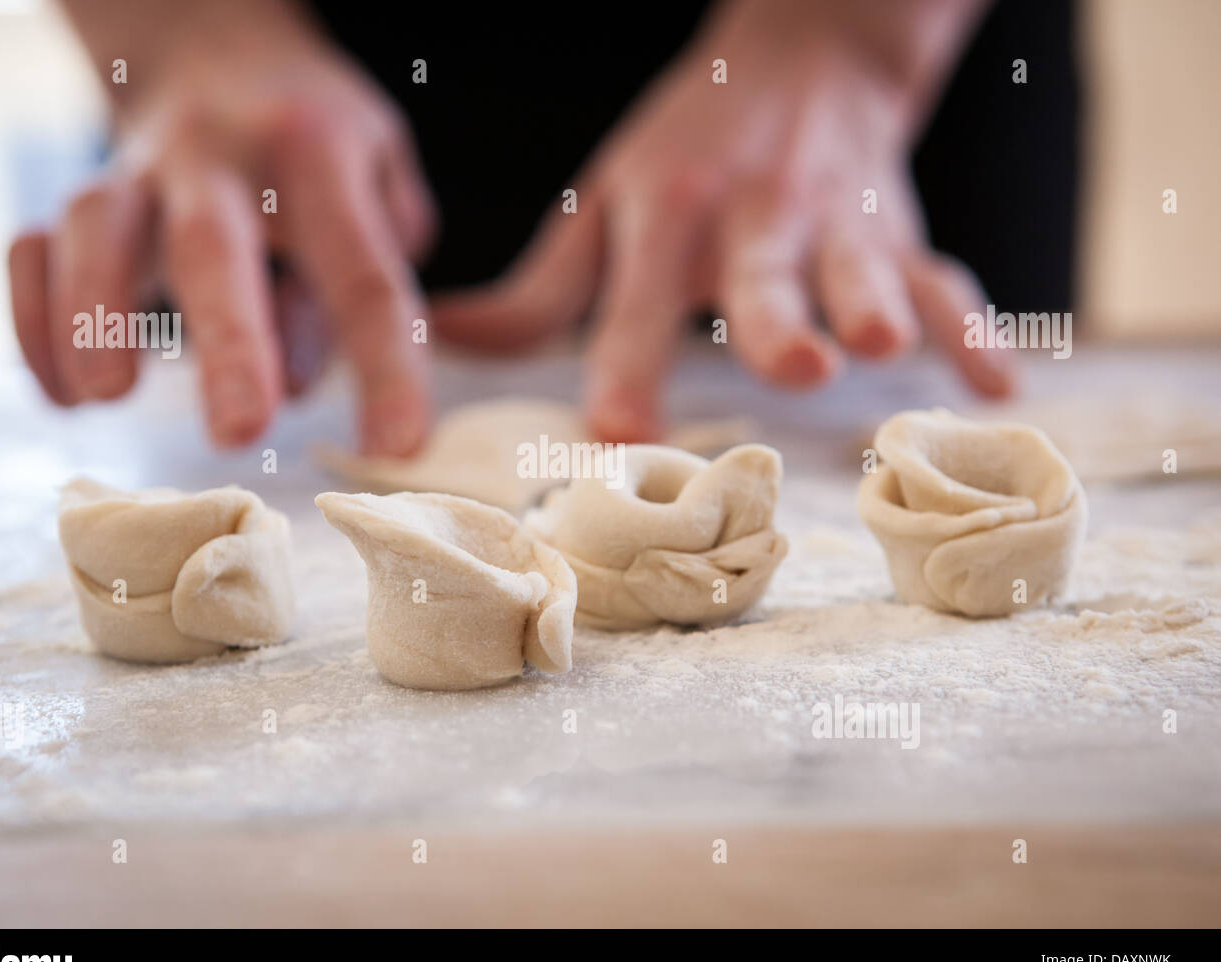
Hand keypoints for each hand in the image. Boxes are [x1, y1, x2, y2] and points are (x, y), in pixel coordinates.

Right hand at [9, 3, 434, 452]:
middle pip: (214, 244)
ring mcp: (133, 172)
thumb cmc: (315, 146)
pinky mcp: (71, 200)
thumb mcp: (379, 179)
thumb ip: (368, 271)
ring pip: (96, 229)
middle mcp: (217, 154)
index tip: (399, 448)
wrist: (216, 51)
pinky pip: (31, 250)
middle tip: (242, 432)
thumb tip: (300, 376)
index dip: (385, 364)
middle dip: (230, 342)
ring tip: (108, 397)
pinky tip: (66, 395)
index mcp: (317, 153)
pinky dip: (35, 322)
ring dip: (95, 315)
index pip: (362, 271)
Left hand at [432, 0, 1011, 440]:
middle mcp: (754, 220)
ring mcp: (836, 225)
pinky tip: (1000, 392)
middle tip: (794, 361)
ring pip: (865, 269)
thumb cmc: (687, 151)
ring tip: (890, 349)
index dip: (629, 364)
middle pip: (765, 276)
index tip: (616, 432)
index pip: (642, 301)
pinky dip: (977, 331)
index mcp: (669, 217)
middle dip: (779, 317)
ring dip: (882, 305)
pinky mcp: (901, 233)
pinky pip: (947, 280)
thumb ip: (536, 289)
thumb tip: (437, 335)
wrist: (806, 54)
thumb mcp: (603, 204)